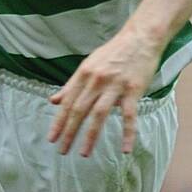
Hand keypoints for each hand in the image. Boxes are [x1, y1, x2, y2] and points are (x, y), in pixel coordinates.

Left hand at [47, 26, 162, 156]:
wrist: (140, 37)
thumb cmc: (113, 53)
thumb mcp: (88, 65)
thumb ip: (71, 85)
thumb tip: (53, 101)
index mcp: (83, 75)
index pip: (67, 103)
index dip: (58, 122)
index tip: (51, 138)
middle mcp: (96, 81)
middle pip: (79, 110)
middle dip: (69, 132)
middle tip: (61, 150)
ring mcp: (115, 86)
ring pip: (99, 115)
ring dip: (90, 136)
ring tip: (83, 153)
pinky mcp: (134, 90)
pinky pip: (130, 116)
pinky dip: (128, 133)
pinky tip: (125, 149)